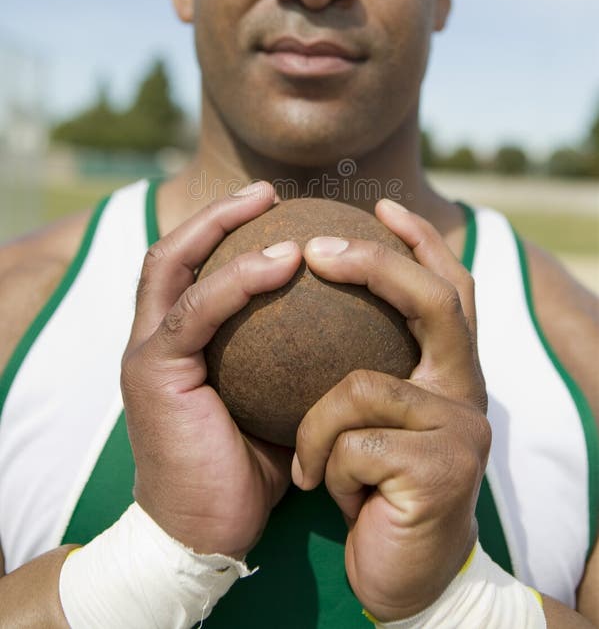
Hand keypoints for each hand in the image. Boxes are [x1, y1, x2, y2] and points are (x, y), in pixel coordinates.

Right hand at [121, 182, 302, 559]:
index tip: (275, 207)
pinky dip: (237, 281)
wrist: (206, 532)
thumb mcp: (275, 398)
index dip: (225, 229)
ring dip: (221, 229)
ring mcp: (147, 351)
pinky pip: (196, 312)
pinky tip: (282, 263)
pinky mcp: (152, 372)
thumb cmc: (249, 466)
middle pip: (171, 250)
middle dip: (216, 213)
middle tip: (267, 192)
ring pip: (171, 265)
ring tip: (270, 208)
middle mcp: (154, 336)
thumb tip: (350, 320)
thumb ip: (291, 356)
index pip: (193, 267)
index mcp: (178, 341)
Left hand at [293, 199, 489, 621]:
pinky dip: (322, 469)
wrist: (400, 580)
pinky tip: (338, 501)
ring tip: (306, 465)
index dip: (420, 241)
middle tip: (315, 250)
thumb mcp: (362, 420)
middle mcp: (468, 392)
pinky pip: (350, 444)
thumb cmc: (370, 492)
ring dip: (316, 429)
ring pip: (362, 385)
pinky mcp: (442, 471)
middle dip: (373, 265)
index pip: (446, 288)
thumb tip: (306, 301)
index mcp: (449, 374)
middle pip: (434, 300)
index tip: (380, 205)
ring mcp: (462, 430)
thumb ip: (358, 364)